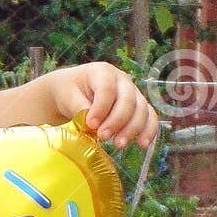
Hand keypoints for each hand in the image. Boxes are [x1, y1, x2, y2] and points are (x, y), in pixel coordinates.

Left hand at [44, 62, 159, 149]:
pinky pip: (150, 117)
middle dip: (117, 121)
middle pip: (128, 100)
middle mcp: (122, 80)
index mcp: (102, 72)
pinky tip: (143, 144)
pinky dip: (149, 130)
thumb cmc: (69, 92)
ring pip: (141, 109)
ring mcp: (133, 93)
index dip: (101, 108)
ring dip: (132, 129)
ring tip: (119, 145)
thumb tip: (92, 124)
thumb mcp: (67, 96)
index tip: (90, 124)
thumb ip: (78, 107)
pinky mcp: (138, 107)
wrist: (72, 92)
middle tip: (103, 137)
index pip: (107, 89)